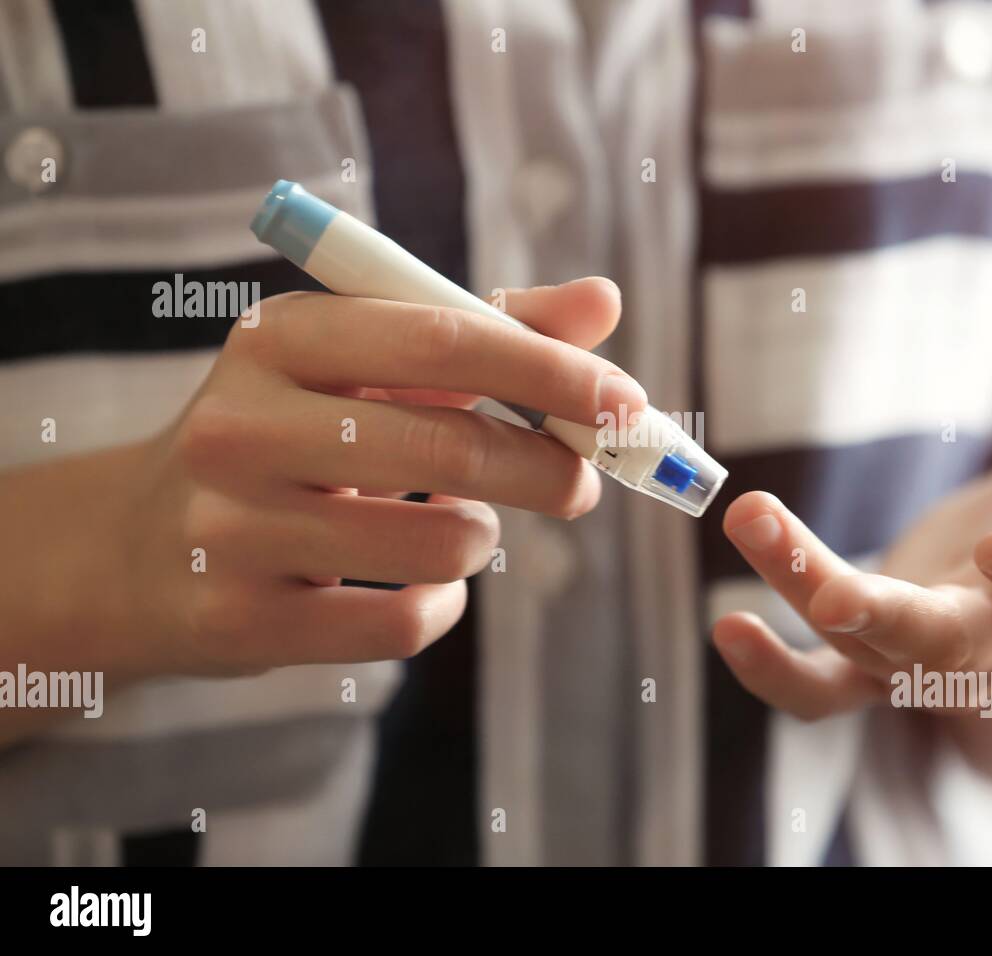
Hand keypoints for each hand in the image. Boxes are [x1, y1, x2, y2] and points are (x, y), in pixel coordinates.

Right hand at [2, 278, 639, 687]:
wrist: (135, 550)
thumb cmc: (287, 437)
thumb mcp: (363, 368)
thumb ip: (486, 330)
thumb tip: (603, 302)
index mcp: (278, 339)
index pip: (441, 338)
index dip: (548, 368)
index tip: (626, 400)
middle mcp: (242, 426)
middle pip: (449, 446)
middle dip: (546, 469)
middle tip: (584, 483)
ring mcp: (232, 530)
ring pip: (437, 545)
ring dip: (479, 540)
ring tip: (459, 528)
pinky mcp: (241, 622)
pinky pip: (404, 622)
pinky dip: (441, 605)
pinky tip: (420, 585)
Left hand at [712, 415, 991, 720]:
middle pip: (944, 645)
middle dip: (881, 617)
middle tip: (823, 583)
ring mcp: (933, 647)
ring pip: (866, 650)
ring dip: (804, 595)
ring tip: (751, 522)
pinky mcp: (880, 641)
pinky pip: (825, 681)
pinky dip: (775, 668)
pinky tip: (724, 624)